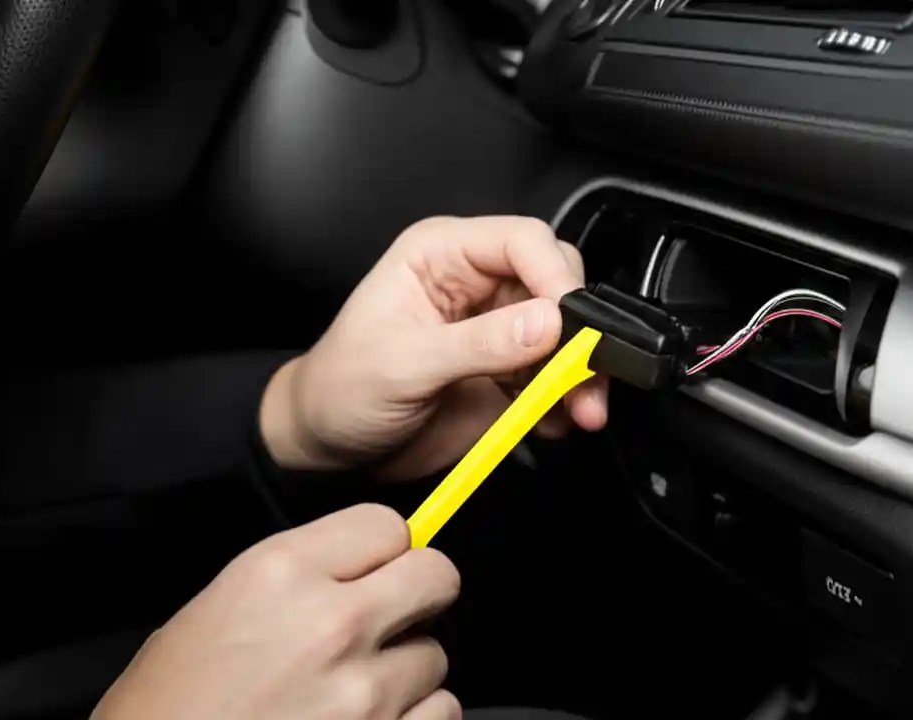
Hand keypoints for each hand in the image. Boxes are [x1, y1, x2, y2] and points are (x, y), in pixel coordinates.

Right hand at [92, 505, 460, 719]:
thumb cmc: (169, 710)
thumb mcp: (213, 612)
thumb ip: (300, 579)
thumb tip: (367, 571)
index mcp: (281, 574)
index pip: (388, 525)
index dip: (385, 549)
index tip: (374, 570)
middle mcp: (332, 624)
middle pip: (436, 577)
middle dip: (419, 596)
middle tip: (390, 621)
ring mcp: (364, 694)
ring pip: (437, 655)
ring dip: (408, 672)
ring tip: (355, 692)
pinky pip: (442, 712)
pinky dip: (416, 719)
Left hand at [260, 216, 607, 475]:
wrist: (327, 448)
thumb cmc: (340, 389)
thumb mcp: (403, 364)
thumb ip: (477, 344)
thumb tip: (546, 323)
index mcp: (442, 255)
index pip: (521, 241)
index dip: (556, 275)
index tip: (574, 321)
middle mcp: (477, 284)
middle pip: (556, 282)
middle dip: (579, 328)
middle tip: (585, 372)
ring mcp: (497, 330)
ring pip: (567, 335)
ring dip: (581, 374)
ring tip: (581, 411)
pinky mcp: (509, 374)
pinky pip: (557, 378)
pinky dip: (566, 402)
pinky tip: (554, 423)